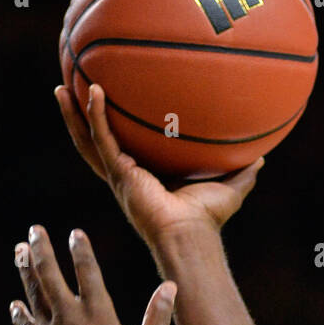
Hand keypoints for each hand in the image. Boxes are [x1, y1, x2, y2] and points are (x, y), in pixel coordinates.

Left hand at [10, 225, 175, 324]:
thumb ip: (157, 318)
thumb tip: (170, 286)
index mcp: (97, 315)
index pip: (88, 273)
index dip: (81, 251)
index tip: (75, 233)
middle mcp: (69, 318)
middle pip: (50, 276)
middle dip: (41, 250)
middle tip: (33, 230)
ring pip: (34, 295)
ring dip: (26, 271)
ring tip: (18, 252)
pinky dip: (21, 316)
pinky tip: (15, 306)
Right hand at [54, 83, 262, 246]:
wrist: (191, 236)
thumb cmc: (208, 220)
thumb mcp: (230, 188)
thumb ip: (243, 172)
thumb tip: (262, 158)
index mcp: (144, 177)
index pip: (122, 148)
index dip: (111, 130)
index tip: (105, 108)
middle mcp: (126, 176)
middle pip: (94, 142)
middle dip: (79, 119)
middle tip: (67, 91)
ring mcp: (120, 175)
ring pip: (88, 140)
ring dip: (73, 115)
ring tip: (60, 88)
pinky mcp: (120, 174)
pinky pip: (103, 138)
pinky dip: (95, 115)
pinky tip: (91, 91)